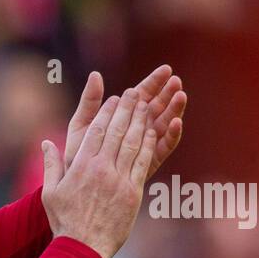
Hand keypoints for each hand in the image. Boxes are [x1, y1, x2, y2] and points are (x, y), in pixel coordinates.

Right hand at [41, 87, 156, 257]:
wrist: (82, 247)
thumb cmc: (64, 221)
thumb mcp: (50, 192)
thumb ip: (50, 165)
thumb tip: (45, 143)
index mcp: (81, 166)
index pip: (96, 131)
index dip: (107, 112)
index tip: (115, 99)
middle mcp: (102, 169)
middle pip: (117, 131)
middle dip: (127, 109)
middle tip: (136, 92)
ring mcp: (119, 179)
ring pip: (133, 142)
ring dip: (141, 121)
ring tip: (147, 104)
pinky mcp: (133, 192)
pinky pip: (143, 161)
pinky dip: (148, 144)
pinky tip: (153, 131)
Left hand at [64, 65, 184, 177]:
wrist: (78, 188)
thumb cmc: (77, 155)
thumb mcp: (81, 125)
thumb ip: (89, 102)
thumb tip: (95, 74)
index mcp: (122, 117)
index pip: (141, 95)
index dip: (154, 82)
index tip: (166, 69)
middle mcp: (136, 129)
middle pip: (157, 107)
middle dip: (168, 93)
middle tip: (177, 81)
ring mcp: (145, 145)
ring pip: (164, 124)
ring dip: (174, 110)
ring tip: (181, 96)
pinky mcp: (150, 162)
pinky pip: (164, 147)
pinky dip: (172, 135)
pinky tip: (177, 123)